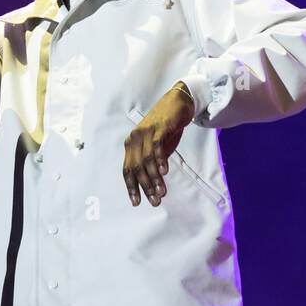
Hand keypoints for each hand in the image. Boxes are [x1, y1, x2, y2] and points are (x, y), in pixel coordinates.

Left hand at [122, 83, 194, 206]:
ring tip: (161, 191)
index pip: (127, 170)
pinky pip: (156, 147)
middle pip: (136, 168)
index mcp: (131, 145)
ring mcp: (145, 132)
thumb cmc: (166, 127)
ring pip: (146, 160)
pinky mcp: (158, 128)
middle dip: (144, 187)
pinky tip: (165, 172)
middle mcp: (134, 139)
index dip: (131, 187)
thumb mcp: (157, 147)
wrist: (178, 102)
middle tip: (154, 201)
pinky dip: (160, 161)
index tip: (136, 202)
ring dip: (154, 178)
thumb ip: (152, 162)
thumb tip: (151, 184)